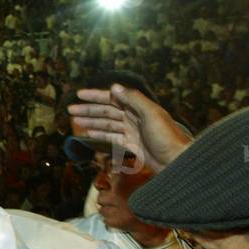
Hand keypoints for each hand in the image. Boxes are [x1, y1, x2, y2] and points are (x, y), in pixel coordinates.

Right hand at [67, 84, 190, 172]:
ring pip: (107, 124)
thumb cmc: (167, 138)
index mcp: (138, 107)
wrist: (177, 161)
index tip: (79, 95)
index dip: (95, 96)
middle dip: (88, 110)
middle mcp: (134, 117)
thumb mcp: (151, 114)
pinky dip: (100, 134)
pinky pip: (112, 137)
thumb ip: (134, 99)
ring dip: (91, 122)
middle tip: (71, 110)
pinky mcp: (132, 145)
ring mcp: (132, 131)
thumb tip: (114, 87)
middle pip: (107, 111)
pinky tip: (90, 134)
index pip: (112, 98)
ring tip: (76, 121)